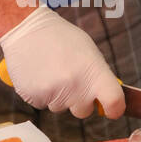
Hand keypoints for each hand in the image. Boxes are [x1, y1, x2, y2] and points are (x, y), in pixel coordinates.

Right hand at [0, 6, 125, 117]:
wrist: (25, 30)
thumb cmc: (60, 38)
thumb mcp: (88, 51)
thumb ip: (98, 75)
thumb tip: (107, 97)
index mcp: (94, 72)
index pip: (114, 102)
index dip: (115, 109)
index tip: (111, 110)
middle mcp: (77, 86)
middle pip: (84, 111)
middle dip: (79, 101)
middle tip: (69, 79)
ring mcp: (55, 94)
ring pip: (61, 108)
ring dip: (58, 96)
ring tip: (50, 71)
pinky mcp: (35, 98)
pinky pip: (43, 104)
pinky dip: (41, 93)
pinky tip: (39, 74)